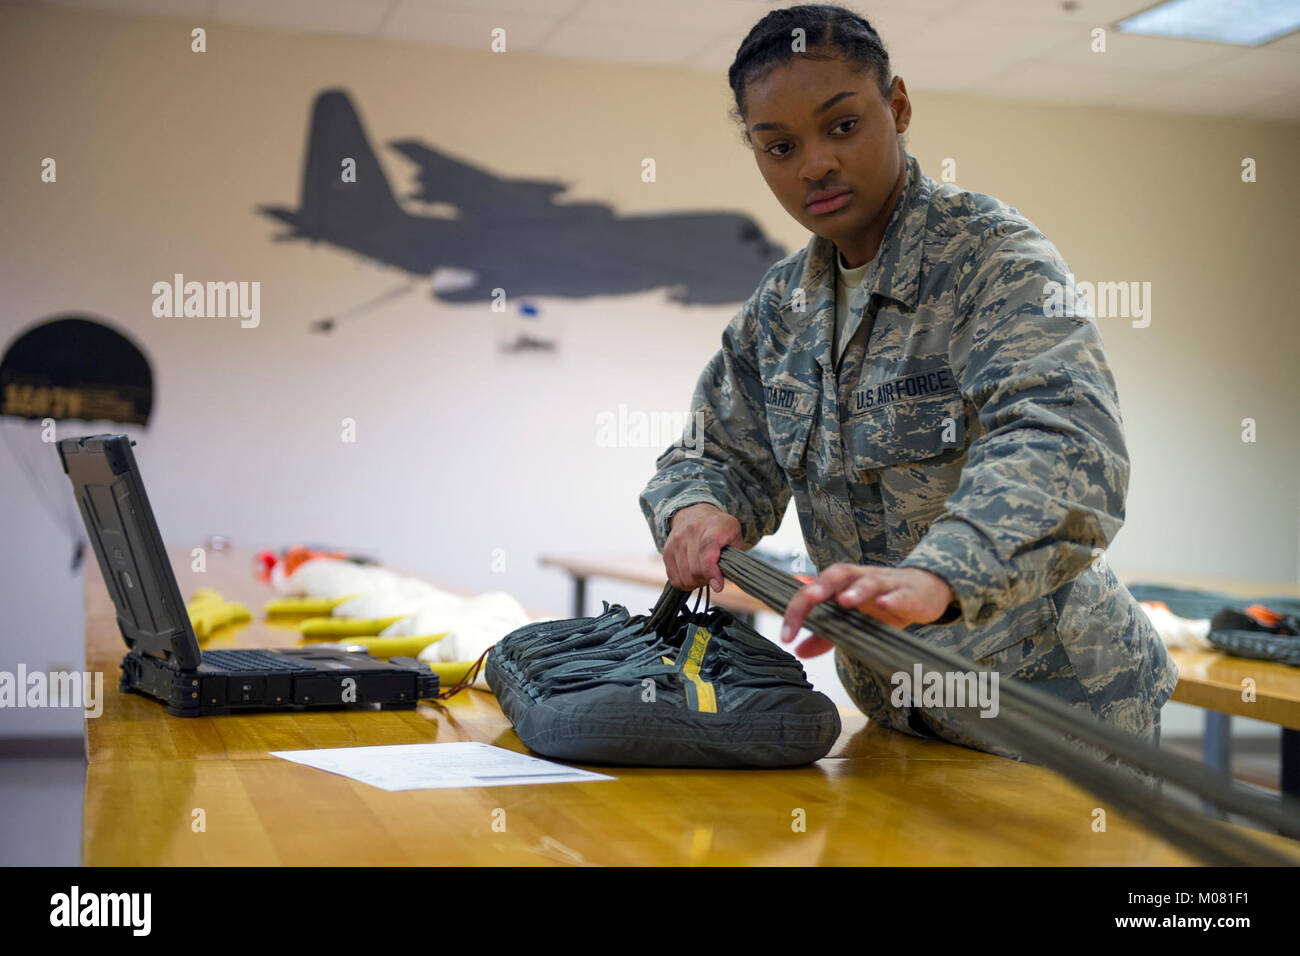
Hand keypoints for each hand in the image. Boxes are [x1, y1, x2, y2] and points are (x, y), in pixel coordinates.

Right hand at [662, 503, 741, 591]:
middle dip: (706, 579)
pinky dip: (684, 583)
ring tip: (703, 575)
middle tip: (713, 576)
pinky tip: (692, 575)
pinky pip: (674, 578)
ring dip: (695, 582)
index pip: (707, 549)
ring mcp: (676, 540)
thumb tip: (717, 584)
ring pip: (684, 576)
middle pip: (695, 568)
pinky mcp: (666, 551)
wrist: (694, 514)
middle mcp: (692, 530)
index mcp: (715, 525)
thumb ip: (732, 559)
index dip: (712, 571)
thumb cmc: (720, 530)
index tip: (718, 586)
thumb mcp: (735, 537)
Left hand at [779, 563, 955, 657]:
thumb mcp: (853, 620)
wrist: (925, 591)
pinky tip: (884, 604)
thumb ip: (826, 634)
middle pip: (838, 574)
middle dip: (822, 585)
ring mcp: (885, 584)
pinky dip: (892, 598)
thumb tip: (799, 651)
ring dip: (856, 590)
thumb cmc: (883, 603)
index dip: (797, 610)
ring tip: (845, 601)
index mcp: (842, 584)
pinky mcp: (909, 593)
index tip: (786, 636)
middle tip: (809, 598)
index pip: (813, 591)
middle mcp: (860, 578)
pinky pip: (899, 594)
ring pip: (868, 581)